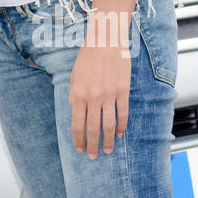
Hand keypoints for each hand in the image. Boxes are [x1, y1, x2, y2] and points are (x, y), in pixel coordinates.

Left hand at [69, 15, 132, 159]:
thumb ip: (74, 96)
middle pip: (92, 128)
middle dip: (92, 145)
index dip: (78, 138)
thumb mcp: (74, 76)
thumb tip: (76, 113)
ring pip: (108, 125)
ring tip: (107, 151)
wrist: (105, 40)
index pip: (77, 123)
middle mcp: (92, 97)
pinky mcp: (122, 91)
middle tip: (92, 156)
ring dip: (107, 140)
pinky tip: (118, 134)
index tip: (79, 148)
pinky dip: (121, 126)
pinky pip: (122, 114)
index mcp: (77, 93)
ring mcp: (109, 95)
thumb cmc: (88, 57)